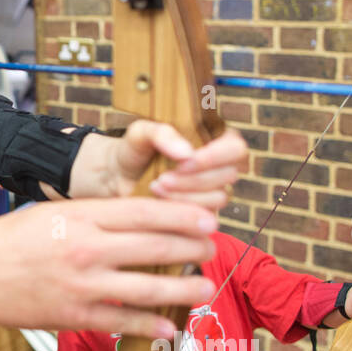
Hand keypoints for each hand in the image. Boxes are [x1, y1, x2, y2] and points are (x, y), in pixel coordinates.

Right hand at [0, 197, 218, 338]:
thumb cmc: (8, 238)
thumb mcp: (52, 213)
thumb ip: (94, 217)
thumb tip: (141, 220)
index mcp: (80, 216)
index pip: (145, 212)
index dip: (184, 215)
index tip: (209, 217)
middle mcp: (86, 249)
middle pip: (154, 246)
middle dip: (191, 247)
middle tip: (213, 248)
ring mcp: (82, 285)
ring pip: (147, 287)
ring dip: (182, 288)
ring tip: (204, 287)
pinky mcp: (73, 316)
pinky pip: (123, 322)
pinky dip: (151, 326)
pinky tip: (171, 326)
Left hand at [79, 122, 246, 209]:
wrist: (117, 175)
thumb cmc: (133, 149)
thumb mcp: (142, 132)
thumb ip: (162, 134)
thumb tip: (187, 153)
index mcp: (213, 140)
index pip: (235, 148)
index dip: (216, 157)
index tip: (186, 162)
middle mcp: (218, 166)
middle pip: (227, 176)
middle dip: (194, 180)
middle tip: (162, 179)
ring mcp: (212, 191)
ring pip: (217, 198)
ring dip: (186, 196)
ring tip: (155, 187)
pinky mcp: (201, 214)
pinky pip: (204, 217)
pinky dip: (181, 212)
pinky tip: (159, 203)